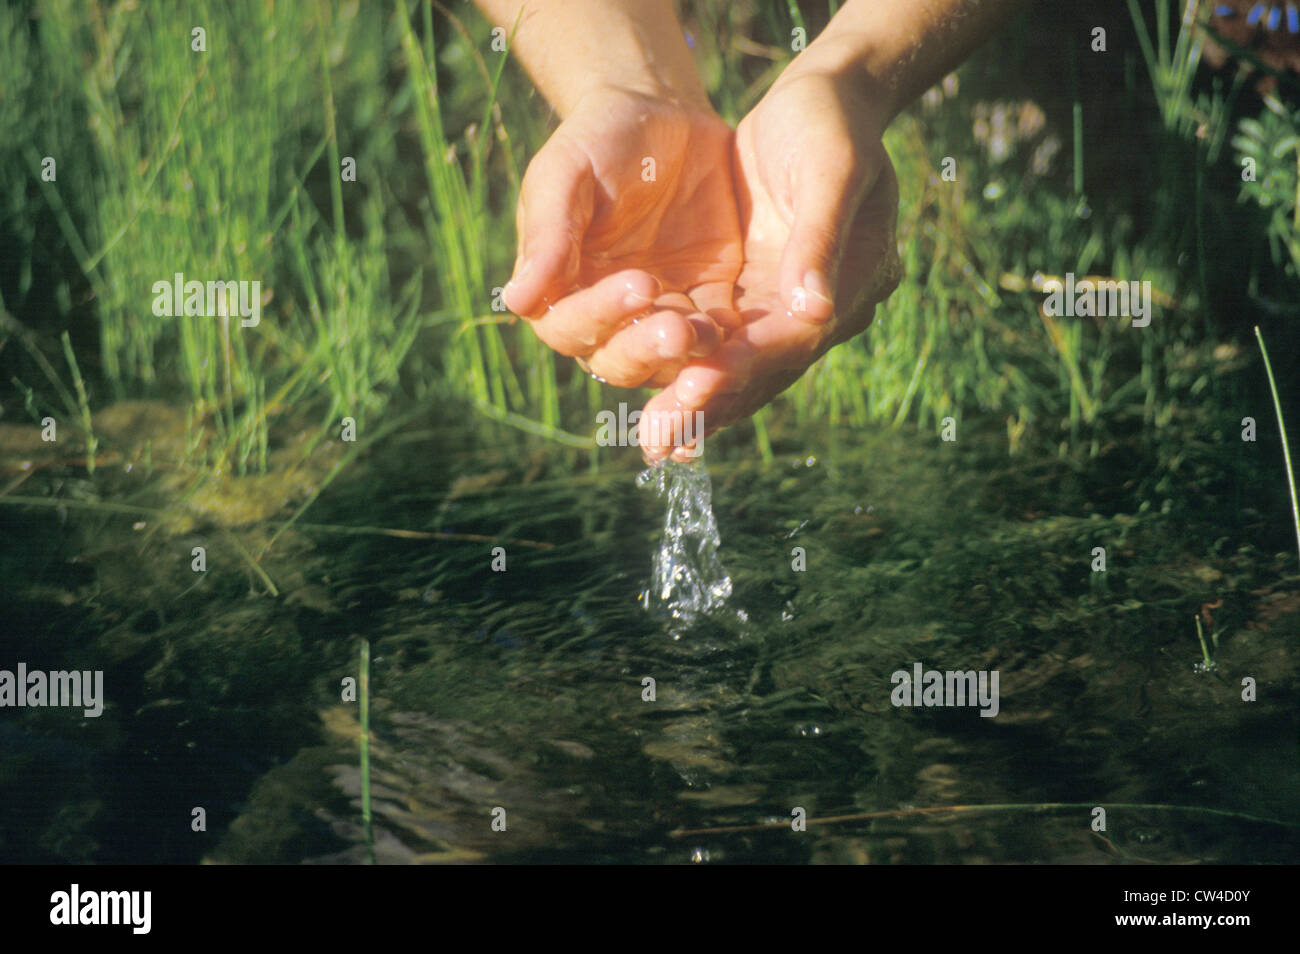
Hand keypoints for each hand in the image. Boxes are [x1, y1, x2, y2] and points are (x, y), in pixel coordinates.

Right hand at [502, 86, 742, 387]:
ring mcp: (658, 314)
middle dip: (645, 348)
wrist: (662, 113)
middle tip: (678, 329)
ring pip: (666, 360)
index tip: (637, 283)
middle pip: (616, 359)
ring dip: (686, 355)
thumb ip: (547, 234)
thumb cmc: (598, 138)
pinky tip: (740, 329)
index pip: (568, 324)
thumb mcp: (566, 174)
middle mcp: (605, 316)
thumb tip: (516, 302)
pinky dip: (726, 342)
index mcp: (559, 289)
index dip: (600, 314)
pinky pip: (715, 336)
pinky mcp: (707, 303)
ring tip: (707, 333)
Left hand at [639, 67, 902, 460]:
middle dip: (710, 406)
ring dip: (696, 402)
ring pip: (738, 369)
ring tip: (656, 441)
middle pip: (762, 372)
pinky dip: (690, 371)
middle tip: (663, 444)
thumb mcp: (833, 169)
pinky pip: (720, 345)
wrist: (826, 100)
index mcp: (849, 285)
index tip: (695, 389)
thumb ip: (821, 238)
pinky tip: (657, 399)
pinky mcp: (753, 297)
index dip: (742, 367)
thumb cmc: (832, 124)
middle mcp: (818, 311)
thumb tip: (813, 310)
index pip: (789, 339)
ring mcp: (783, 308)